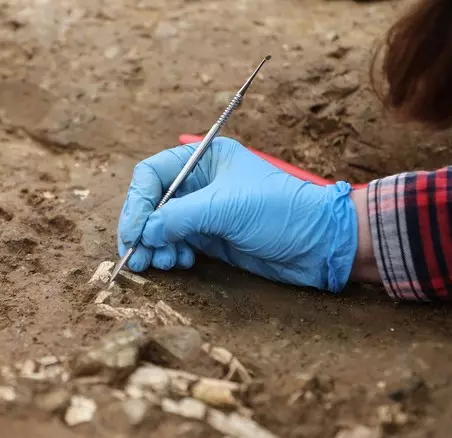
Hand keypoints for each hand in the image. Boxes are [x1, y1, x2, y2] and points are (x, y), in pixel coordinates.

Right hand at [116, 137, 358, 291]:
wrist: (319, 245)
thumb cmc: (280, 212)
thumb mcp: (226, 208)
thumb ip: (180, 217)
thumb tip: (144, 231)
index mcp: (203, 160)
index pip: (152, 174)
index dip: (137, 202)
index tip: (132, 232)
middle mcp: (199, 183)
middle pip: (152, 202)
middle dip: (141, 229)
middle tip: (136, 256)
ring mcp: (204, 211)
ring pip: (161, 227)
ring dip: (153, 246)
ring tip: (158, 264)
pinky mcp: (211, 237)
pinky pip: (176, 244)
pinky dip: (169, 254)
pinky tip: (177, 263)